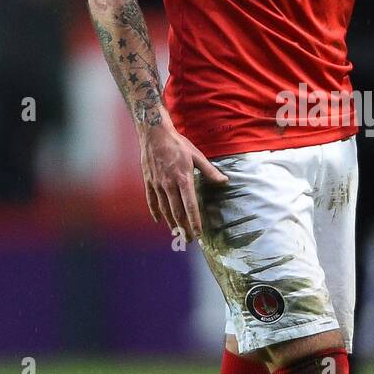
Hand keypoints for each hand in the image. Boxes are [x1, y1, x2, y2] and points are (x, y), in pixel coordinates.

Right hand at [137, 114, 227, 239]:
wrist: (154, 134)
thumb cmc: (177, 144)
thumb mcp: (196, 155)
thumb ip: (210, 171)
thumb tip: (224, 181)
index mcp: (183, 178)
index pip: (190, 205)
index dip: (194, 221)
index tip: (198, 233)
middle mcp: (169, 184)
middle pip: (177, 212)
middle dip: (184, 228)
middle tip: (189, 239)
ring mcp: (157, 184)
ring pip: (164, 209)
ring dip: (171, 223)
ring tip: (177, 234)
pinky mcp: (149, 181)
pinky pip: (151, 201)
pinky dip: (155, 212)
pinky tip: (159, 221)